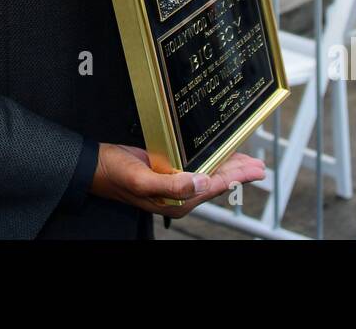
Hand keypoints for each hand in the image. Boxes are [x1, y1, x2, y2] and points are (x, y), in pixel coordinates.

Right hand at [90, 143, 265, 217]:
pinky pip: (197, 167)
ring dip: (229, 167)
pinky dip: (212, 160)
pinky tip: (218, 155)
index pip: (213, 187)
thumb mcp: (142, 179)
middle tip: (259, 166)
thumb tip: (201, 182)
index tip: (254, 170)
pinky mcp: (168, 170)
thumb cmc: (115, 174)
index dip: (236, 177)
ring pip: (209, 174)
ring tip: (248, 163)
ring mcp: (173, 182)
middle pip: (216, 182)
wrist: (96, 166)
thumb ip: (171, 184)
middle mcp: (178, 194)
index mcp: (176, 200)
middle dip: (239, 173)